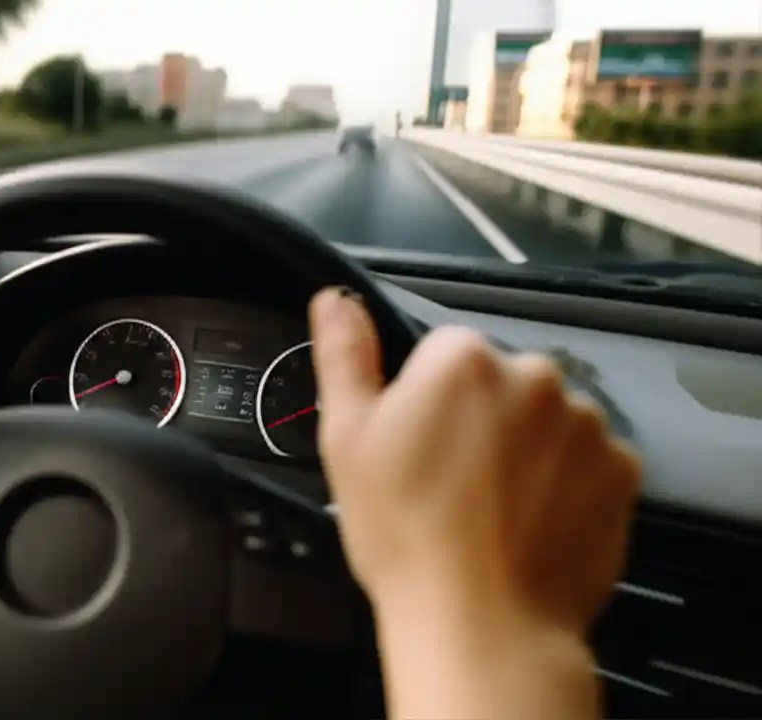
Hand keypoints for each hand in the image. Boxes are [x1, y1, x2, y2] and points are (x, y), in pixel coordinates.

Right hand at [309, 288, 640, 718]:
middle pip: (500, 382)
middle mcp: (533, 374)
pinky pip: (588, 461)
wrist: (480, 624)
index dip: (424, 402)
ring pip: (546, 420)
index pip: (443, 354)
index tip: (417, 448)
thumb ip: (344, 357)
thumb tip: (334, 299)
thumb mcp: (346, 440)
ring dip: (525, 449)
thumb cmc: (403, 534)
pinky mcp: (622, 470)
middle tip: (451, 483)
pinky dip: (565, 483)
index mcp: (461, 358)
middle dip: (480, 419)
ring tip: (491, 509)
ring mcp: (585, 422)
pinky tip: (531, 521)